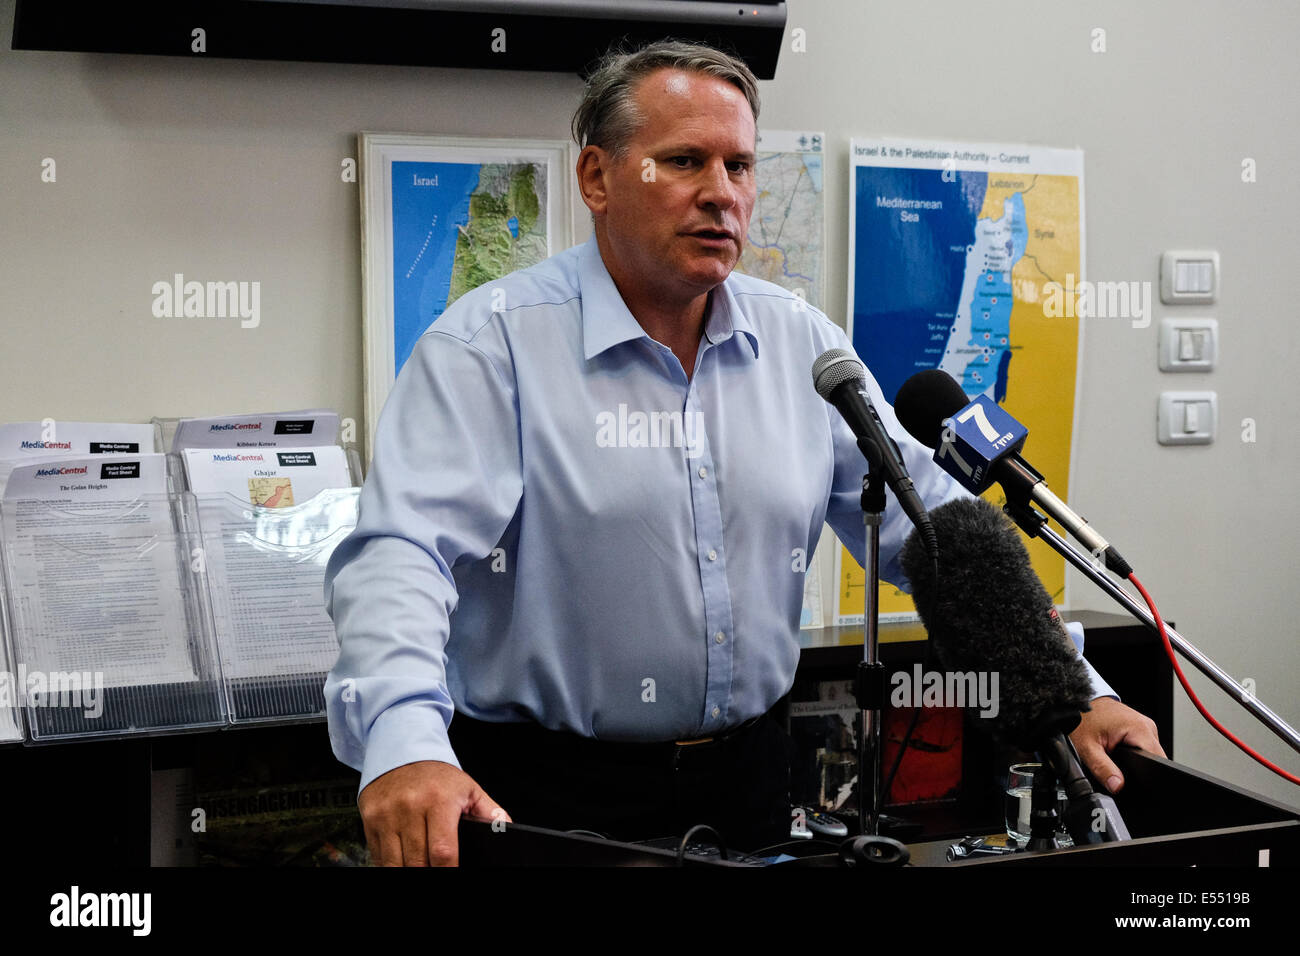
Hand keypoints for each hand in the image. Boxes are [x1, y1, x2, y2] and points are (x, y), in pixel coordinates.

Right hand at [358, 760, 510, 865]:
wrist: (401, 750)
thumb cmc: (437, 775)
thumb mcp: (468, 788)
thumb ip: (489, 811)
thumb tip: (506, 828)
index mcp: (439, 800)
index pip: (443, 850)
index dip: (448, 871)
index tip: (452, 874)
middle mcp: (410, 807)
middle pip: (418, 862)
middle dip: (428, 873)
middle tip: (436, 869)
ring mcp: (386, 815)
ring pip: (395, 864)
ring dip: (409, 870)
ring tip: (421, 865)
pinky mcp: (370, 819)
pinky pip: (379, 856)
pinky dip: (391, 864)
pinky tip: (403, 860)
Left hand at [1069, 696, 1165, 794]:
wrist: (1079, 703)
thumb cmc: (1082, 719)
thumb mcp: (1087, 748)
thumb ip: (1102, 769)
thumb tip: (1117, 786)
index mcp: (1139, 729)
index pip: (1157, 760)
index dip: (1147, 774)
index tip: (1133, 779)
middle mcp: (1147, 726)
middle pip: (1155, 758)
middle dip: (1140, 768)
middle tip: (1118, 764)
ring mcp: (1145, 726)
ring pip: (1150, 753)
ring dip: (1138, 760)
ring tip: (1118, 755)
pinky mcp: (1141, 728)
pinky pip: (1144, 746)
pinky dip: (1135, 753)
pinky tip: (1122, 751)